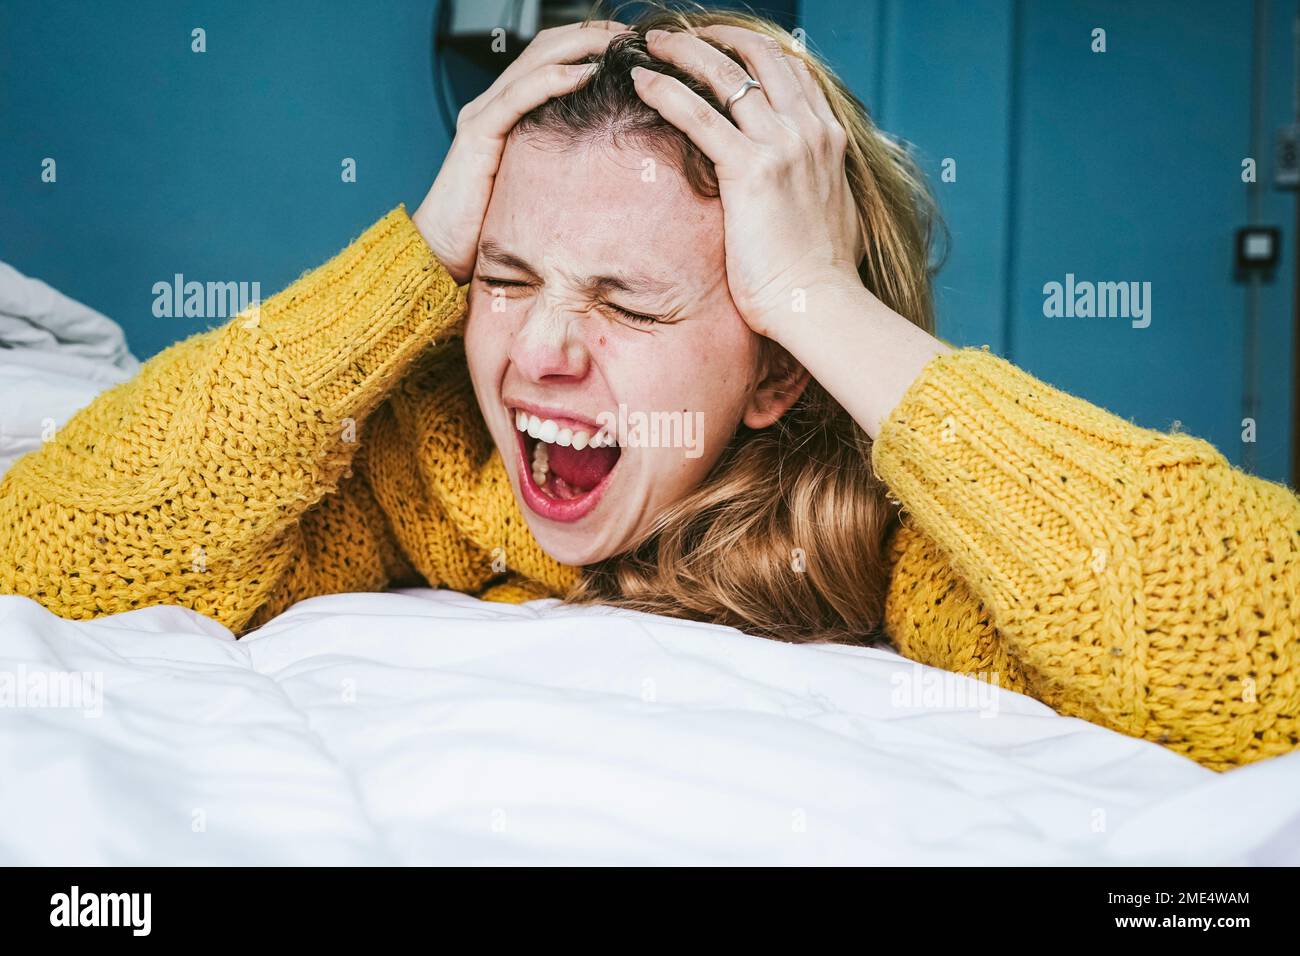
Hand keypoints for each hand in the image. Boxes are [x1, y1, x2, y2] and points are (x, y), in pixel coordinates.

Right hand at [413, 20, 627, 283]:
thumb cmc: (489, 227)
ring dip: (580, 47)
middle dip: (591, 35)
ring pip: (536, 60)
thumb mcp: (537, 186)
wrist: (442, 252)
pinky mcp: (478, 133)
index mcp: (508, 110)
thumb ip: (561, 163)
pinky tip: (585, 74)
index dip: (589, 43)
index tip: (630, 46)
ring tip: (617, 45)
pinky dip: (553, 79)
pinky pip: (519, 95)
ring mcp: (484, 113)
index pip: (551, 56)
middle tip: (632, 36)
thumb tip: (608, 161)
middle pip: (546, 46)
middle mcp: (494, 102)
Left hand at [630, 25, 865, 339]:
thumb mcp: (828, 211)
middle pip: (760, 58)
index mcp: (829, 138)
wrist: (820, 302)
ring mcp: (782, 146)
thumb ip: (812, 182)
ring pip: (726, 75)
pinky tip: (642, 81)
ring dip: (683, 51)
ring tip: (652, 44)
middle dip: (715, 39)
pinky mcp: (750, 170)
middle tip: (678, 38)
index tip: (721, 48)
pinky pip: (699, 115)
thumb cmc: (818, 273)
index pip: (791, 70)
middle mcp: (809, 132)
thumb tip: (795, 185)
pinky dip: (666, 90)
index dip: (752, 51)